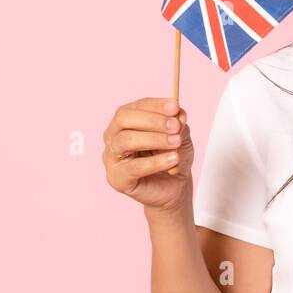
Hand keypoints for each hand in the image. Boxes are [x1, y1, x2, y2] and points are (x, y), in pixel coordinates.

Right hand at [102, 97, 192, 211]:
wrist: (175, 187)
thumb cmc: (172, 158)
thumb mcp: (181, 137)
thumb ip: (179, 125)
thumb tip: (178, 114)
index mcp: (126, 121)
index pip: (135, 107)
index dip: (155, 105)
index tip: (175, 106)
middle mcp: (114, 136)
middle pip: (123, 119)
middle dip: (152, 120)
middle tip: (175, 126)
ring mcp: (111, 157)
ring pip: (125, 141)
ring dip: (154, 139)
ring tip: (175, 143)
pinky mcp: (116, 178)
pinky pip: (133, 167)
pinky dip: (155, 162)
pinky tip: (172, 159)